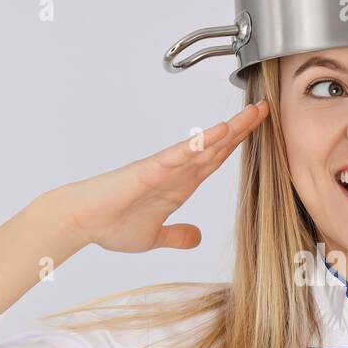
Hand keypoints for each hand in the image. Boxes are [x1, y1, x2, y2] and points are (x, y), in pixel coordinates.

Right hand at [56, 101, 270, 253]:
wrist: (82, 221)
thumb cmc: (111, 225)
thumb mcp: (155, 236)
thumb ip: (177, 235)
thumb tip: (196, 238)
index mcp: (180, 185)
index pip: (215, 160)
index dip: (237, 145)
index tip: (258, 131)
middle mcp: (177, 172)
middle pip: (216, 146)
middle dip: (242, 129)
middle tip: (266, 110)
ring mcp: (165, 168)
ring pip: (204, 145)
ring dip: (229, 130)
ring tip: (253, 114)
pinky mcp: (150, 169)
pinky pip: (180, 154)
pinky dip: (200, 144)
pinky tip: (219, 133)